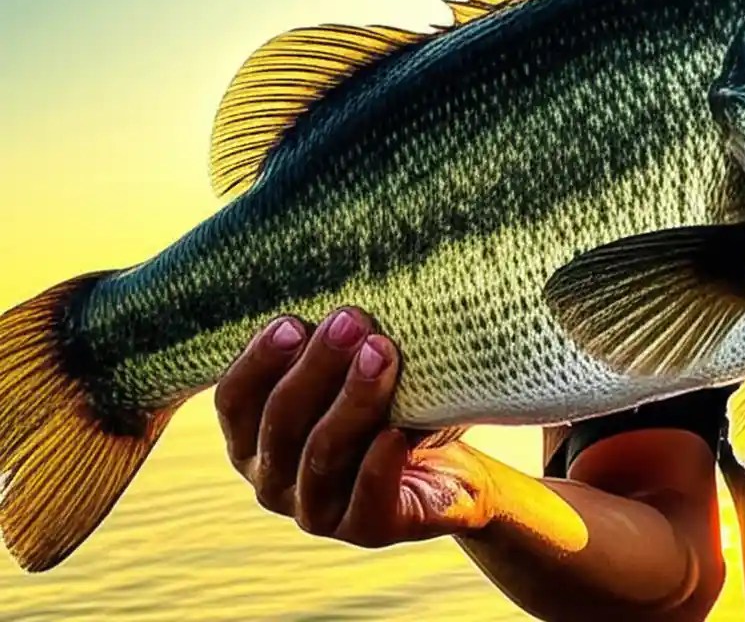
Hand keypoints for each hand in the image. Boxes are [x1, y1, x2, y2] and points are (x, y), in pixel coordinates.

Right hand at [214, 307, 493, 547]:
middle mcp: (272, 481)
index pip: (234, 402)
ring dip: (352, 399)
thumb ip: (332, 344)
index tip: (292, 321)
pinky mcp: (364, 531)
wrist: (451, 472)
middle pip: (281, 422)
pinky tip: (395, 430)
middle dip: (316, 367)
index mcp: (254, 441)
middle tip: (352, 321)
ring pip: (321, 453)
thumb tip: (334, 273)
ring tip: (383, 353)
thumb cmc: (391, 408)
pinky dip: (378, 461)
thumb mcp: (353, 373)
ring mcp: (315, 512)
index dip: (257, 362)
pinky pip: (364, 497)